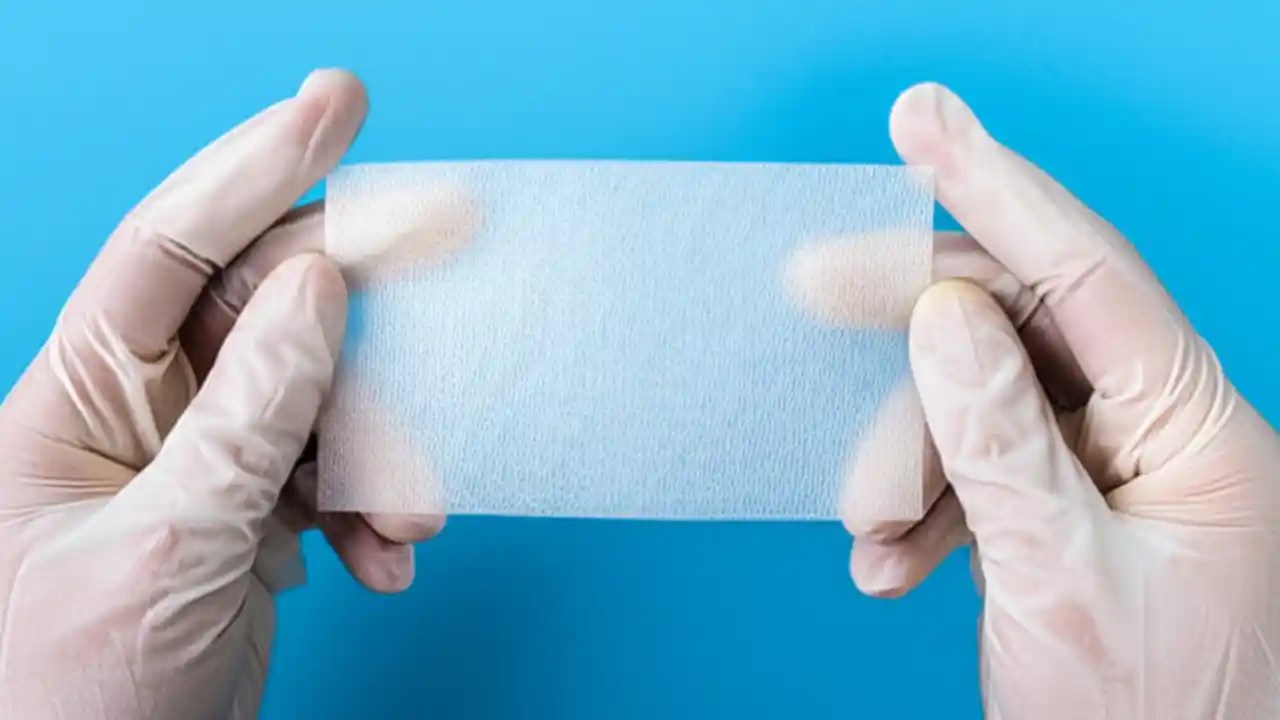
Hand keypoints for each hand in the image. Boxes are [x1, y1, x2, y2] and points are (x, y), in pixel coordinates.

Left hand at [0, 69, 440, 718]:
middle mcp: (140, 414)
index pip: (167, 249)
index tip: (335, 108)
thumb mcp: (167, 548)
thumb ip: (248, 415)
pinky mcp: (246, 518)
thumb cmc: (68, 698)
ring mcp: (198, 466)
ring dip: (379, 445)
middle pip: (263, 309)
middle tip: (441, 268)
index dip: (254, 168)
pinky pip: (329, 473)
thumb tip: (314, 288)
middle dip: (355, 315)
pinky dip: (370, 507)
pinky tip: (383, 556)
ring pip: (316, 397)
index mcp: (78, 400)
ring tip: (405, 510)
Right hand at [839, 83, 1279, 716]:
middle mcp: (1162, 433)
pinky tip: (890, 558)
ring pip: (983, 401)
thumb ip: (1000, 439)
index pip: (1089, 274)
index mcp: (1200, 432)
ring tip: (869, 527)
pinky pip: (979, 467)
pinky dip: (923, 506)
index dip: (996, 186)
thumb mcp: (1060, 581)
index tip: (922, 121)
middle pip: (1022, 323)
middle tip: (812, 285)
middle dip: (912, 324)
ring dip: (906, 456)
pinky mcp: (1068, 509)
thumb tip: (944, 316)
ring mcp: (1112, 472)